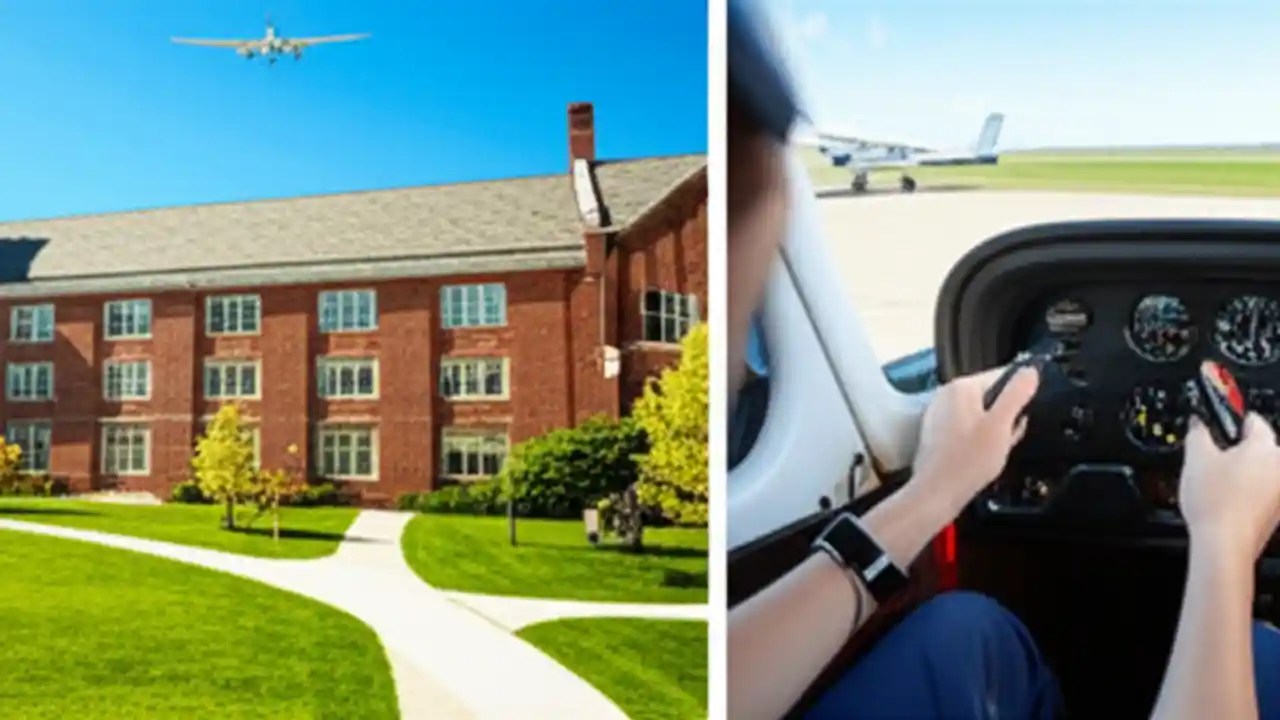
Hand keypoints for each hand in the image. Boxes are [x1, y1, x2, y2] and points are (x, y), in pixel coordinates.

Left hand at [910, 365, 1039, 514]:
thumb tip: (1030, 370)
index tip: (1022, 416)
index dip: (1019, 396)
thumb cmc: (969, 460)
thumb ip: (1017, 394)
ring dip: (994, 431)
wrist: (937, 493)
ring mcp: (939, 414)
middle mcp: (946, 395)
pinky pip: (967, 429)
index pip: (1002, 376)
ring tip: (993, 451)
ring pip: (980, 415)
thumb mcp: (1001, 424)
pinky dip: (979, 440)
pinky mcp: (937, 433)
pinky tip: (981, 457)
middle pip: (991, 397)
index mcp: (961, 387)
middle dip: (1005, 417)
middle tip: (1006, 439)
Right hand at [1179, 413, 1279, 558]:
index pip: (1253, 420)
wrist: (1225, 544)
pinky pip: (1262, 492)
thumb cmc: (1216, 504)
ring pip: (1261, 471)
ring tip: (1216, 483)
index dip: (1231, 419)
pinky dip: (1246, 492)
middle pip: (1259, 447)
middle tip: (1212, 457)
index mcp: (1265, 446)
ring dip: (1243, 472)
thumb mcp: (1195, 457)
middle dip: (1237, 449)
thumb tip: (1198, 424)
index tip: (1219, 423)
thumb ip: (1197, 432)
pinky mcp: (1276, 511)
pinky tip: (1225, 501)